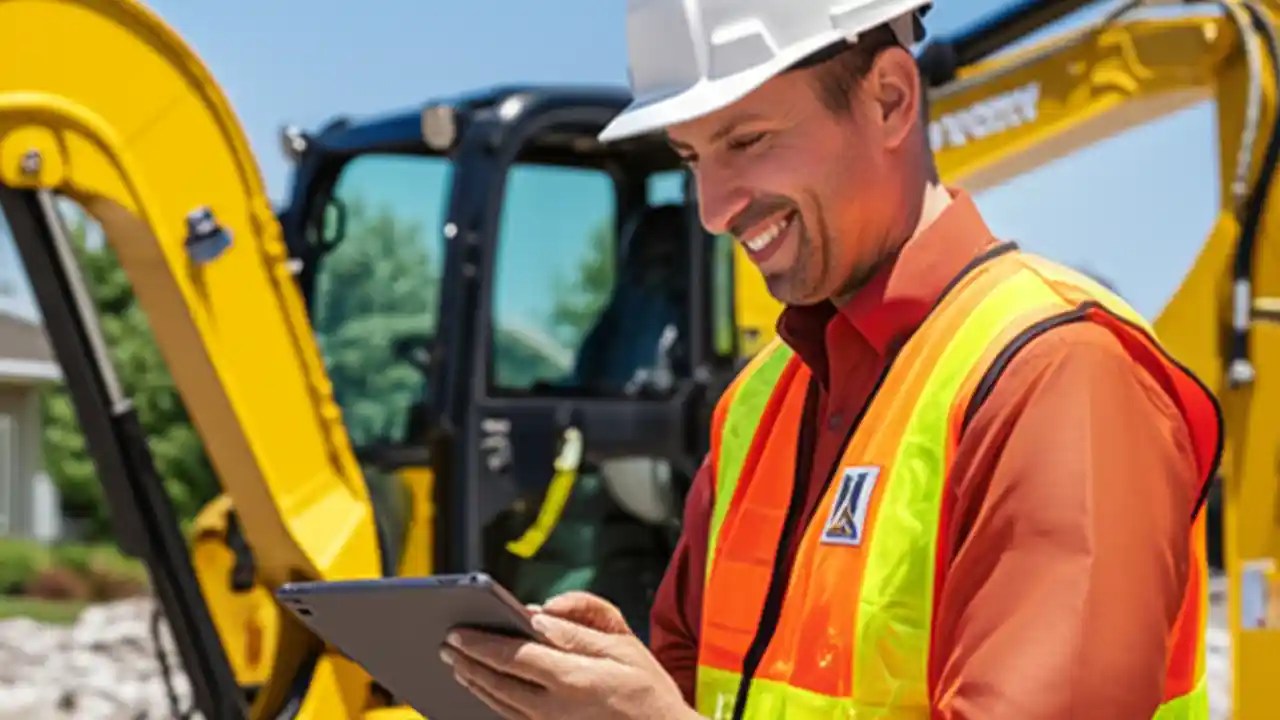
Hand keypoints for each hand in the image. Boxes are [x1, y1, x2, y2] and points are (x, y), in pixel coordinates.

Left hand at [441, 591, 696, 719]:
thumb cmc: (647, 689)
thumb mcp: (624, 645)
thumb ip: (579, 626)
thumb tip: (537, 614)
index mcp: (573, 678)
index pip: (513, 656)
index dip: (481, 643)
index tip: (456, 631)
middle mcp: (556, 708)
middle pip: (497, 682)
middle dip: (468, 661)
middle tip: (446, 644)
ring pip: (499, 704)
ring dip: (474, 683)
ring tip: (457, 664)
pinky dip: (491, 703)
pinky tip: (482, 691)